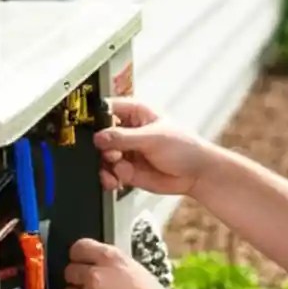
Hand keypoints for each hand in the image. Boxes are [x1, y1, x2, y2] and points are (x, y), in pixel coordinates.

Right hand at [94, 97, 221, 196]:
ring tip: (119, 167)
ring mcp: (127, 151)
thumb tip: (100, 137)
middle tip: (112, 153)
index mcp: (136, 113)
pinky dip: (110, 178)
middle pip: (100, 135)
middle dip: (101, 147)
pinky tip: (118, 179)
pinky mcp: (127, 170)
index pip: (107, 109)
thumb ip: (124, 138)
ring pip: (102, 156)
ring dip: (105, 165)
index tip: (90, 128)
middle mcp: (128, 131)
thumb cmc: (186, 148)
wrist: (197, 175)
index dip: (96, 117)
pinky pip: (109, 173)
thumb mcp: (154, 138)